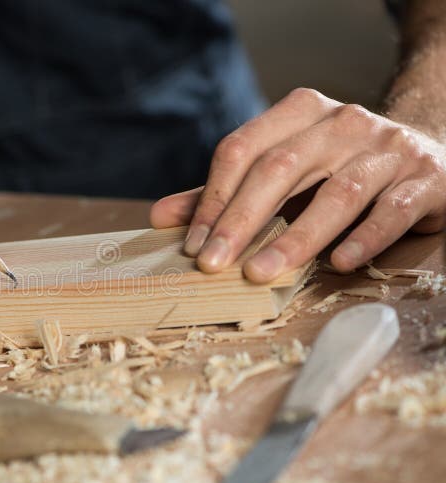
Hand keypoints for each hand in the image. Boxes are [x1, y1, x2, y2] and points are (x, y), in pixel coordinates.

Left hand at [151, 88, 445, 281]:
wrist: (424, 152)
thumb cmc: (337, 167)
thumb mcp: (281, 171)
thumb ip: (224, 192)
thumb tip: (161, 218)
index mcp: (300, 113)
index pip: (242, 150)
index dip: (212, 197)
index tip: (192, 244)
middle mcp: (342, 122)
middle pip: (280, 169)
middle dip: (241, 220)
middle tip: (213, 264)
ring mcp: (387, 148)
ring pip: (337, 192)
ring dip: (295, 237)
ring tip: (261, 273)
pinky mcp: (425, 177)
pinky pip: (392, 208)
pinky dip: (364, 236)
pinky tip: (338, 263)